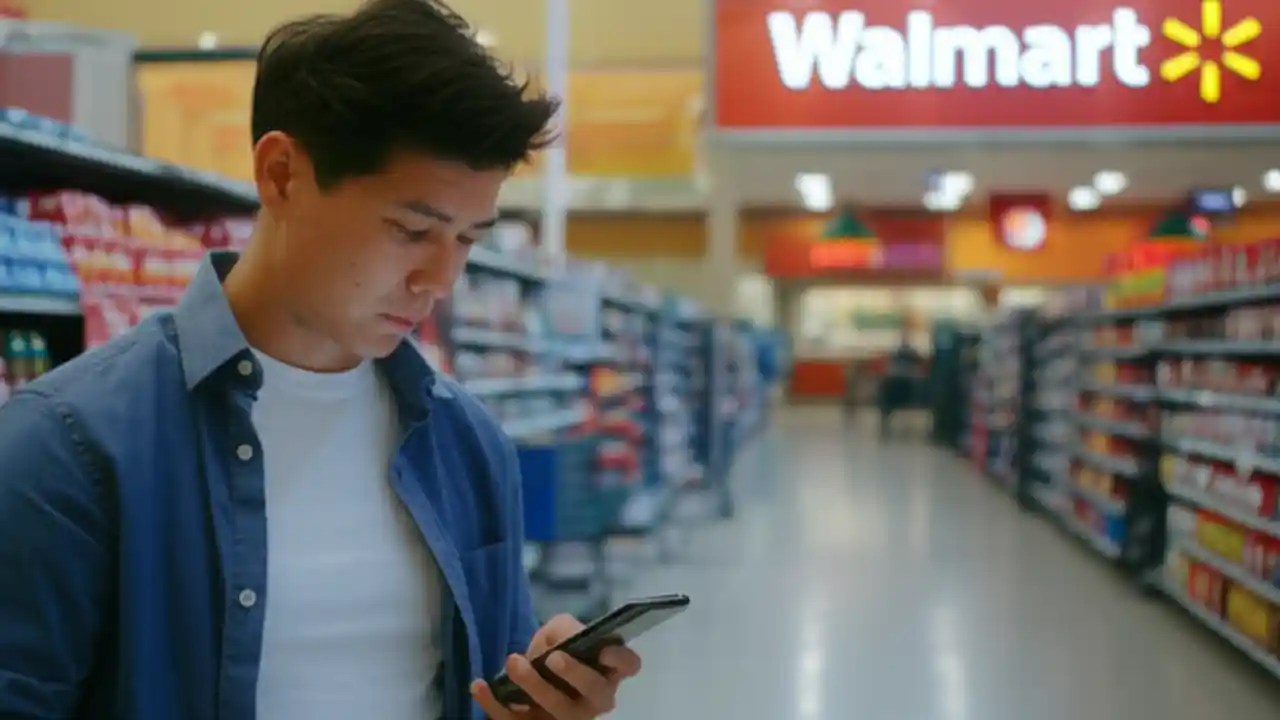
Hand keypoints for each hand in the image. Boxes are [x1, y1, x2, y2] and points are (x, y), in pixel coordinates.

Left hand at [471, 613, 642, 718]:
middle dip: (576, 675)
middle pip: (596, 693)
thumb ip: (565, 629)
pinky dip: (494, 704)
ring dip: (535, 687)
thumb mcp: (559, 630)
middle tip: (554, 658)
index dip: (620, 660)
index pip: (629, 665)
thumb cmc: (555, 650)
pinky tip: (479, 685)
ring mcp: (569, 718)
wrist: (532, 674)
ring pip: (559, 711)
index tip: (603, 650)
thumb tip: (563, 641)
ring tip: (513, 662)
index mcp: (608, 670)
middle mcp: (596, 698)